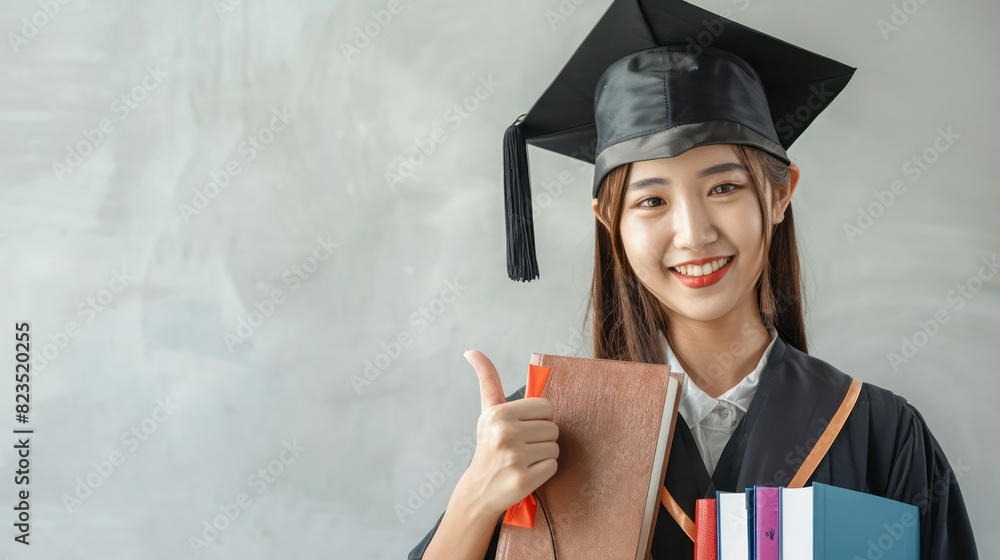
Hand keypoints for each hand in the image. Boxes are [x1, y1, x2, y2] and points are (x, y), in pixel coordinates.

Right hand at [454, 349, 559, 518]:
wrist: (479, 489)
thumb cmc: (489, 445)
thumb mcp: (487, 411)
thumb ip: (487, 379)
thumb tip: (472, 350)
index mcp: (499, 413)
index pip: (545, 407)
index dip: (539, 418)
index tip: (523, 427)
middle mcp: (505, 433)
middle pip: (553, 428)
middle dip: (541, 438)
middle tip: (521, 447)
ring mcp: (514, 457)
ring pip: (554, 447)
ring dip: (543, 455)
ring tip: (523, 460)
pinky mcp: (524, 479)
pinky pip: (553, 466)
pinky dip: (543, 472)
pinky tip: (526, 473)